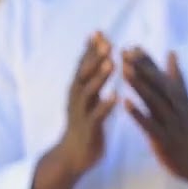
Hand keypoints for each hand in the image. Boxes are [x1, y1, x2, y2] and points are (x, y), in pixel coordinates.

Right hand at [52, 31, 118, 177]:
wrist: (72, 156)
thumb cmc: (83, 124)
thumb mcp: (85, 98)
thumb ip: (89, 77)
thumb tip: (95, 53)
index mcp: (77, 90)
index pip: (83, 65)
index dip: (90, 49)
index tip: (100, 32)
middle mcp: (76, 99)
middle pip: (84, 74)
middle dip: (94, 58)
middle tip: (107, 43)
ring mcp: (80, 114)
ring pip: (88, 92)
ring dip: (99, 77)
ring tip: (111, 64)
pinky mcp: (88, 130)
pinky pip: (96, 116)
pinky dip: (105, 106)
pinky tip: (115, 98)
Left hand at [121, 48, 187, 188]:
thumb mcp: (185, 101)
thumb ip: (175, 78)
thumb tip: (171, 53)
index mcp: (178, 96)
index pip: (161, 74)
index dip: (147, 61)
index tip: (132, 46)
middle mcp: (176, 106)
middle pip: (157, 84)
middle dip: (141, 68)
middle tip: (124, 53)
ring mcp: (171, 123)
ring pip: (154, 101)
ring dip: (139, 85)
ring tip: (124, 71)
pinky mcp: (164, 139)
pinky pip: (150, 125)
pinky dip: (138, 114)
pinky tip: (125, 104)